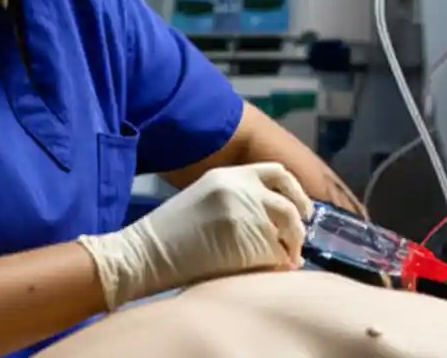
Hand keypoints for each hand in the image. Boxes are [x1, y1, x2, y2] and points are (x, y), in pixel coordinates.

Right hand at [77, 162, 313, 309]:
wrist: (143, 253)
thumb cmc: (170, 234)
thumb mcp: (205, 198)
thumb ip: (238, 199)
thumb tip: (276, 220)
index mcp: (229, 175)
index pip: (278, 173)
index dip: (297, 193)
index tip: (303, 211)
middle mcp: (239, 188)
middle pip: (289, 205)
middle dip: (299, 228)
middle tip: (297, 245)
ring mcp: (242, 214)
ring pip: (285, 232)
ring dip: (289, 250)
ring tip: (282, 263)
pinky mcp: (243, 242)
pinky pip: (274, 256)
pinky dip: (277, 266)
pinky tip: (269, 273)